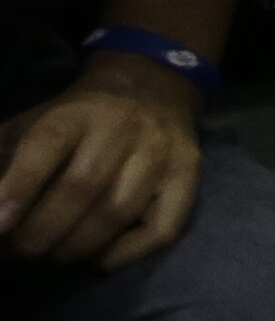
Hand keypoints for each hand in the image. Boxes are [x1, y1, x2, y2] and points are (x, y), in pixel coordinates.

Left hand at [0, 59, 200, 269]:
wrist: (153, 86)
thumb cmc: (80, 117)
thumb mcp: (35, 120)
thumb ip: (5, 157)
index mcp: (78, 109)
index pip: (48, 143)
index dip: (20, 186)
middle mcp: (125, 125)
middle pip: (83, 186)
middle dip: (42, 231)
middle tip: (24, 249)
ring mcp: (162, 150)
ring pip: (117, 212)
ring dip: (77, 247)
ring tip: (57, 253)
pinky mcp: (188, 174)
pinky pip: (160, 229)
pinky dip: (124, 254)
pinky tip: (99, 255)